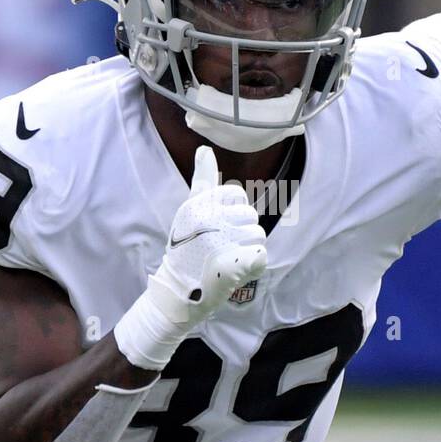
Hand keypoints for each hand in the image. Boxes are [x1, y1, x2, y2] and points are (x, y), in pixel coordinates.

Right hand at [146, 145, 267, 325]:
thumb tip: (205, 149)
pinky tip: (237, 270)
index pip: (236, 195)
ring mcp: (221, 244)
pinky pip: (261, 255)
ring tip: (227, 259)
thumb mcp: (189, 212)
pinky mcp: (234, 265)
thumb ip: (202, 180)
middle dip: (242, 232)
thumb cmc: (186, 250)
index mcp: (199, 205)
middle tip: (221, 247)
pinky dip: (253, 264)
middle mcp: (209, 221)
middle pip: (251, 216)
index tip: (217, 227)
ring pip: (258, 235)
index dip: (233, 212)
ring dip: (248, 250)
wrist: (179, 292)